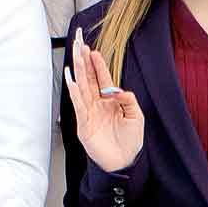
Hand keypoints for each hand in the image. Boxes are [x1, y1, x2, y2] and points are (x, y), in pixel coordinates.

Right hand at [67, 42, 145, 173]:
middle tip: (79, 44)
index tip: (93, 51)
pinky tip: (71, 81)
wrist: (124, 162)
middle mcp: (97, 104)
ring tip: (74, 56)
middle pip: (88, 78)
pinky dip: (74, 93)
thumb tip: (117, 90)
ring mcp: (89, 113)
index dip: (97, 65)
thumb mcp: (136, 117)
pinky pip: (78, 106)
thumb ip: (129, 101)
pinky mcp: (84, 124)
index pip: (102, 78)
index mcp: (110, 101)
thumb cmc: (130, 141)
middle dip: (83, 61)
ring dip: (77, 72)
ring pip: (81, 88)